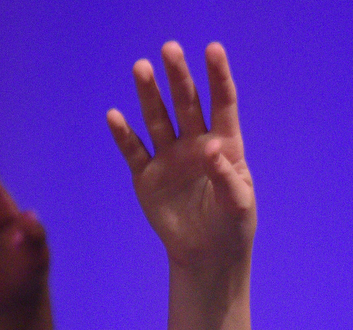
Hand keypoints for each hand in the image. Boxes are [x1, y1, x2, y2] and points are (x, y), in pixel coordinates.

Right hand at [107, 42, 255, 269]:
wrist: (207, 257)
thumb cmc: (231, 228)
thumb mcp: (238, 205)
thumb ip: (227, 176)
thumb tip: (212, 148)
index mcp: (224, 144)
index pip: (222, 104)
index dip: (218, 76)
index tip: (213, 49)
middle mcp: (194, 143)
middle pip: (186, 103)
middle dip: (178, 77)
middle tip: (170, 49)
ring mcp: (169, 158)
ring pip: (158, 120)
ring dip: (150, 96)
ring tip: (141, 68)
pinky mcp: (147, 176)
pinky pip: (134, 152)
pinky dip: (124, 135)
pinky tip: (115, 116)